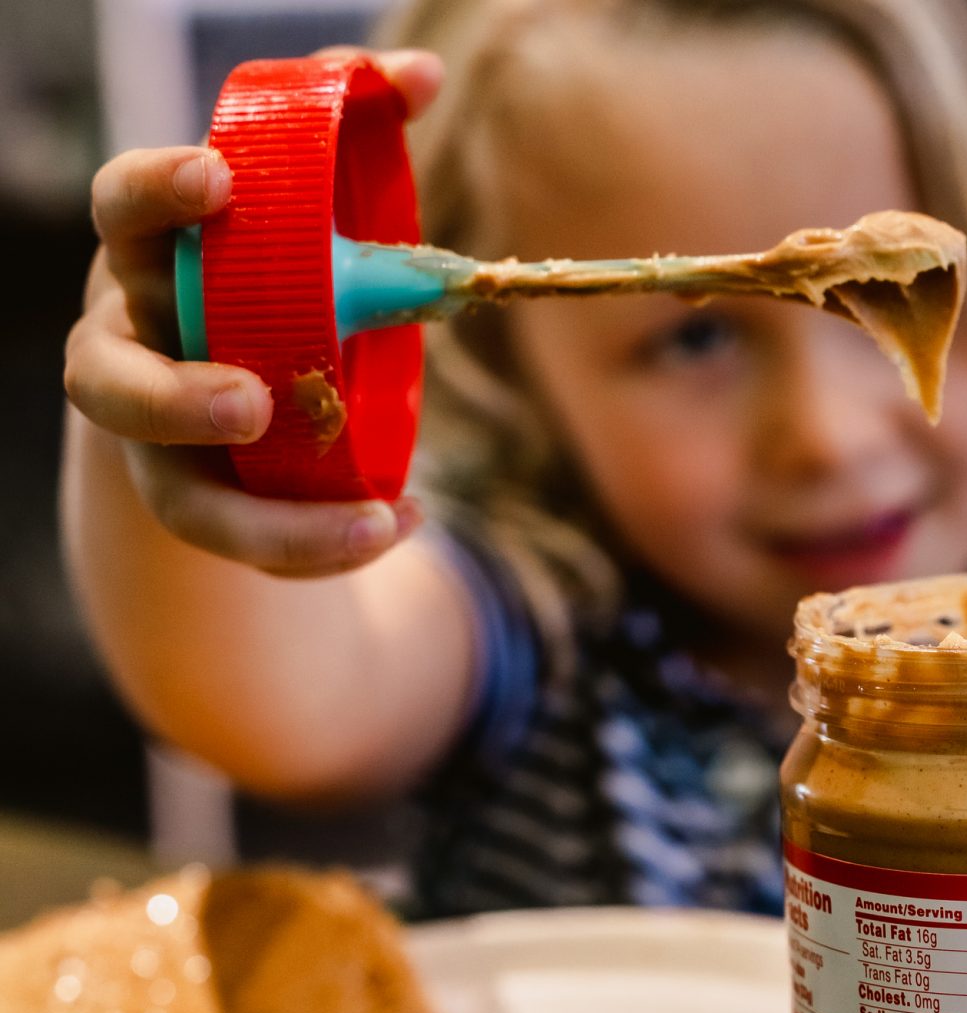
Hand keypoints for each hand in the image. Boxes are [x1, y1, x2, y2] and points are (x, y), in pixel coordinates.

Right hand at [62, 49, 442, 576]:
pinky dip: (325, 545)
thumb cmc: (269, 270)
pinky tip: (404, 523)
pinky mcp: (207, 503)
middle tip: (250, 403)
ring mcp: (162, 444)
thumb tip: (422, 78)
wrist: (232, 372)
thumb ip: (354, 127)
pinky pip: (253, 541)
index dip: (156, 194)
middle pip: (109, 383)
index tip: (218, 180)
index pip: (124, 214)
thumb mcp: (307, 206)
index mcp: (154, 259)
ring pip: (180, 496)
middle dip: (173, 397)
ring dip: (269, 519)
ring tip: (372, 521)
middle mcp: (135, 353)